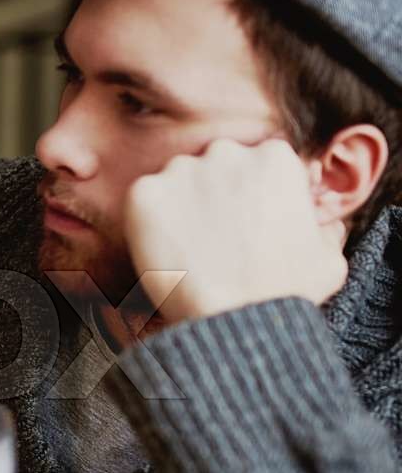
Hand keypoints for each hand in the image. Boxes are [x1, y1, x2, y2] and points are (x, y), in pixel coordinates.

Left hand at [125, 138, 347, 322]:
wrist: (236, 320)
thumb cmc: (286, 293)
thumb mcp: (329, 257)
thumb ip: (323, 227)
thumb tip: (320, 224)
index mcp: (275, 157)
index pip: (256, 162)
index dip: (250, 195)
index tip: (246, 222)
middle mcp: (228, 152)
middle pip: (215, 164)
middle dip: (214, 193)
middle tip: (215, 236)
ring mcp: (182, 170)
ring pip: (177, 180)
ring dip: (181, 205)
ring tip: (190, 248)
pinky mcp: (144, 194)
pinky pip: (143, 199)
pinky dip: (148, 221)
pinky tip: (165, 250)